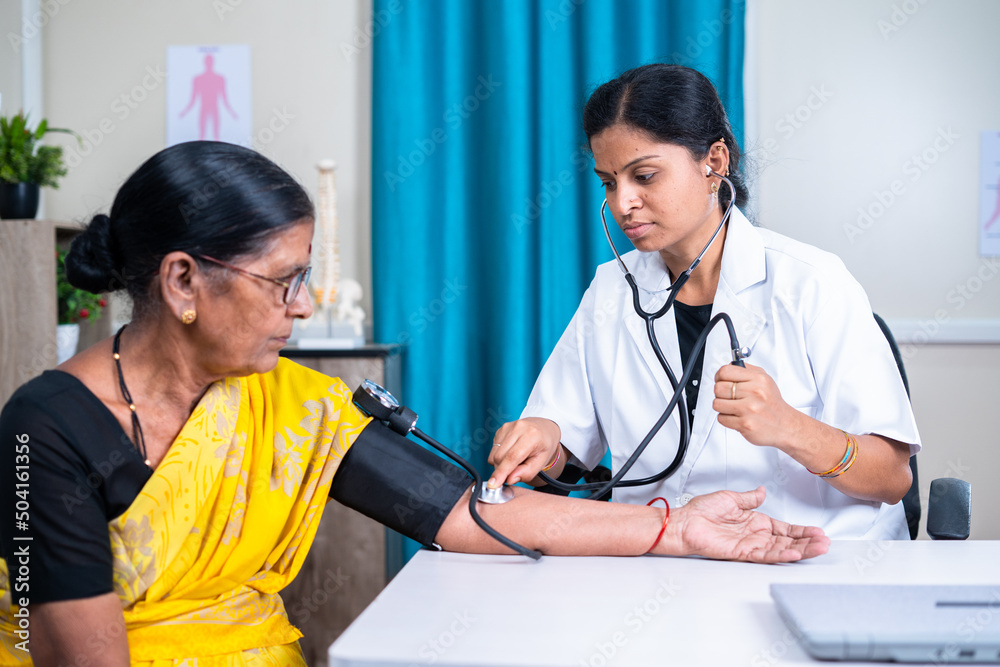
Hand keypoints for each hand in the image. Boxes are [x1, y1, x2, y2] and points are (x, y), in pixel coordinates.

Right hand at [488, 418, 560, 487]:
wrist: (543, 429)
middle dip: (502, 470)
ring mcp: (507, 427)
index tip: (493, 485)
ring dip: (500, 464)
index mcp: (531, 436)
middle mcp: (518, 428)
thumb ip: (527, 473)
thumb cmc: (543, 446)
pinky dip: (500, 456)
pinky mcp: (500, 429)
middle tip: (513, 472)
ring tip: (515, 460)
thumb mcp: (541, 462)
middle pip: (500, 457)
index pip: (512, 457)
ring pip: (494, 455)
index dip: (502, 472)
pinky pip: (493, 450)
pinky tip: (510, 452)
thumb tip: (509, 479)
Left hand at [656, 486, 829, 562]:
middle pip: (788, 541)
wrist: (684, 522)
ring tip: (819, 548)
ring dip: (801, 549)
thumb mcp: (731, 498)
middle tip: (825, 543)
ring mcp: (750, 545)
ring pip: (781, 549)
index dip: (802, 530)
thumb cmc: (702, 511)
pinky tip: (795, 553)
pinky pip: (765, 555)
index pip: (785, 528)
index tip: (818, 532)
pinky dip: (781, 554)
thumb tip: (762, 491)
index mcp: (755, 522)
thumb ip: (750, 498)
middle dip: (808, 542)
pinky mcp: (742, 553)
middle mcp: (756, 535)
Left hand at [713, 362, 800, 450]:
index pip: (726, 371)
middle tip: (728, 397)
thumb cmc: (772, 404)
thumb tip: (729, 364)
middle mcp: (755, 392)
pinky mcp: (745, 424)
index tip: (721, 380)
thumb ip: (747, 370)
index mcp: (758, 379)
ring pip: (717, 404)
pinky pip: (721, 418)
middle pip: (718, 388)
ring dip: (722, 407)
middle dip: (720, 393)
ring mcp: (749, 409)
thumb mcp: (765, 380)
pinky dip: (726, 419)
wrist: (785, 425)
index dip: (719, 376)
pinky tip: (737, 417)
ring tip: (733, 407)